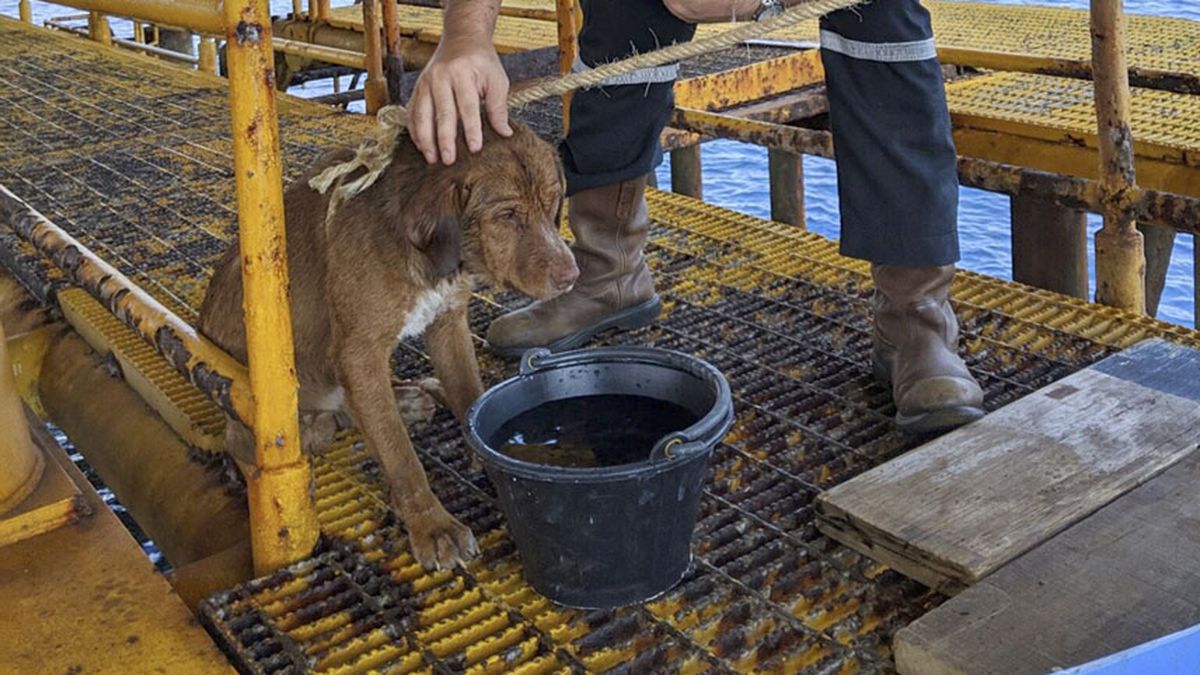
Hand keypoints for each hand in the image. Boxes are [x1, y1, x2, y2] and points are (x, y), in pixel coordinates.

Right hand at [409, 38, 512, 164]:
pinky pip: (412, 112)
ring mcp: (425, 82)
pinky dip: (415, 131)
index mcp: (462, 73)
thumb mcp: (497, 79)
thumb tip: (505, 134)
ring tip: (432, 159)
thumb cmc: (482, 62)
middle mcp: (440, 77)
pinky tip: (422, 147)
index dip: (471, 129)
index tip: (475, 149)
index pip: (468, 106)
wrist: (462, 38)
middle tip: (449, 161)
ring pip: (421, 114)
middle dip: (444, 139)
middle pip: (442, 113)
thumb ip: (499, 107)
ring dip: (426, 139)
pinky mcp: (417, 88)